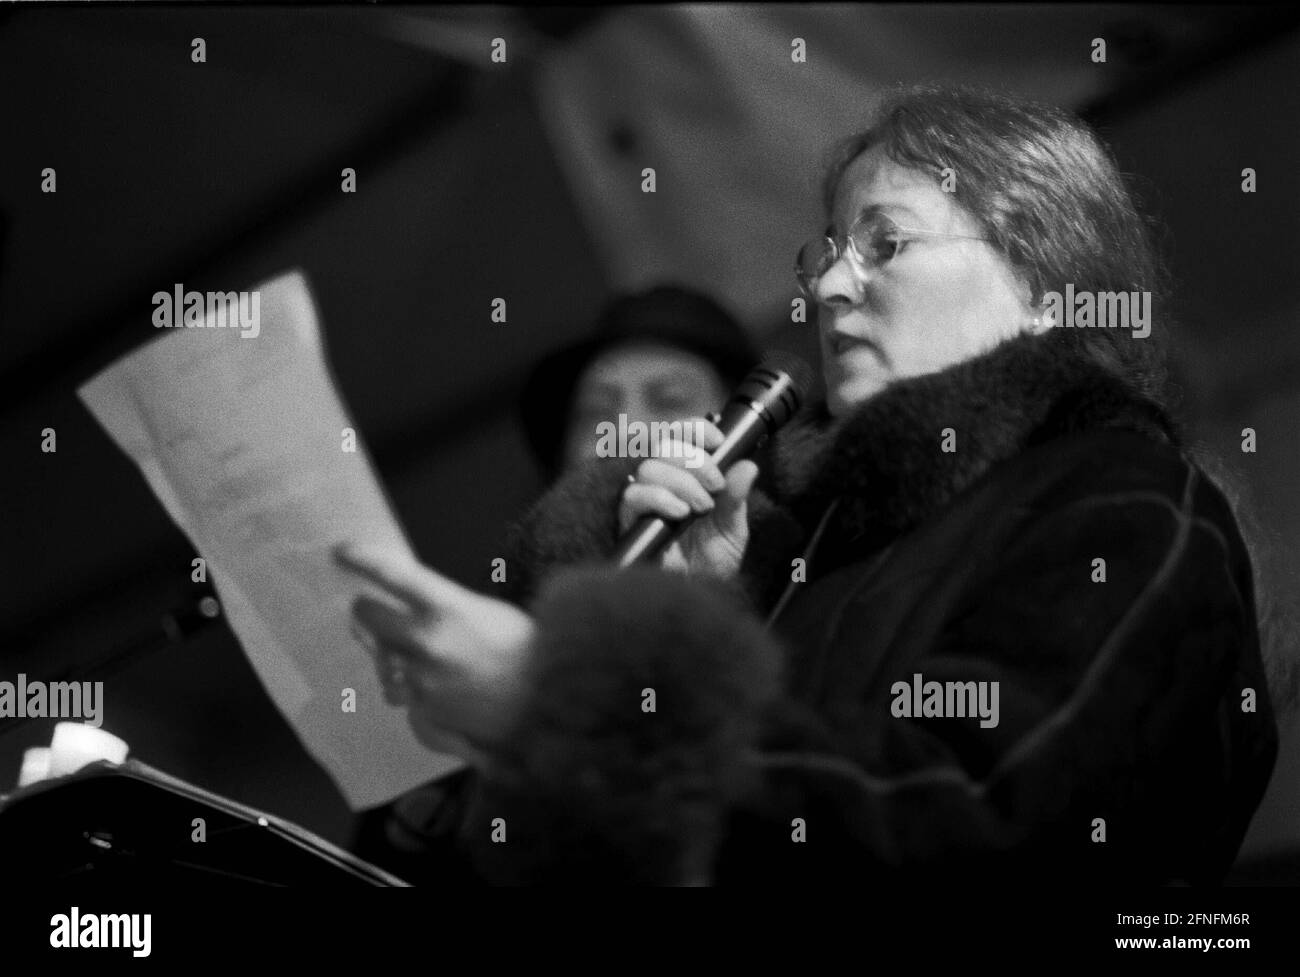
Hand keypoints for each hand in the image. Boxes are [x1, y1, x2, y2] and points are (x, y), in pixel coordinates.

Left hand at [333, 543, 535, 761]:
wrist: (546, 701)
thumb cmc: (525, 649)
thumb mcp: (486, 610)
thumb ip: (444, 604)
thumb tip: (410, 602)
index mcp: (447, 607)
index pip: (391, 573)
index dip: (361, 558)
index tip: (342, 552)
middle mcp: (425, 642)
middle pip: (367, 616)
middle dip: (366, 610)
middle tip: (370, 608)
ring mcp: (420, 678)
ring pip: (380, 657)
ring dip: (387, 651)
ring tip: (409, 651)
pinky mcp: (423, 709)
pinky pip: (400, 691)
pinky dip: (409, 684)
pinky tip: (431, 682)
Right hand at [617, 417, 759, 579]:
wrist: (697, 597)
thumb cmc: (712, 563)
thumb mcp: (733, 529)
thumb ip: (736, 497)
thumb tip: (748, 466)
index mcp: (686, 475)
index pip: (680, 434)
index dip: (696, 429)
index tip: (718, 440)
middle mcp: (662, 483)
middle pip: (663, 444)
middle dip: (694, 460)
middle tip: (715, 486)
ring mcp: (644, 502)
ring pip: (649, 467)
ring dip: (681, 481)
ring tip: (700, 507)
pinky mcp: (630, 523)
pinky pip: (632, 496)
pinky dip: (658, 498)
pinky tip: (679, 513)